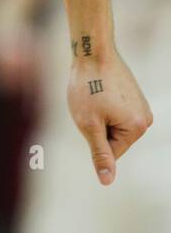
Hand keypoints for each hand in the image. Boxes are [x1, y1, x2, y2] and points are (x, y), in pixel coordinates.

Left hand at [67, 47, 152, 185]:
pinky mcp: (134, 97)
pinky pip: (115, 113)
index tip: (90, 113)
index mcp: (137, 128)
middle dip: (97, 126)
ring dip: (99, 116)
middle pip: (114, 140)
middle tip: (90, 104)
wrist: (92, 50)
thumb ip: (100, 154)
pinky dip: (103, 105)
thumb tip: (107, 182)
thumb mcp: (88, 125)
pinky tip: (99, 89)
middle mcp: (145, 119)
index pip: (111, 152)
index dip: (93, 136)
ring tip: (94, 95)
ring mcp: (141, 106)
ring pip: (113, 126)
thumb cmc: (87, 86)